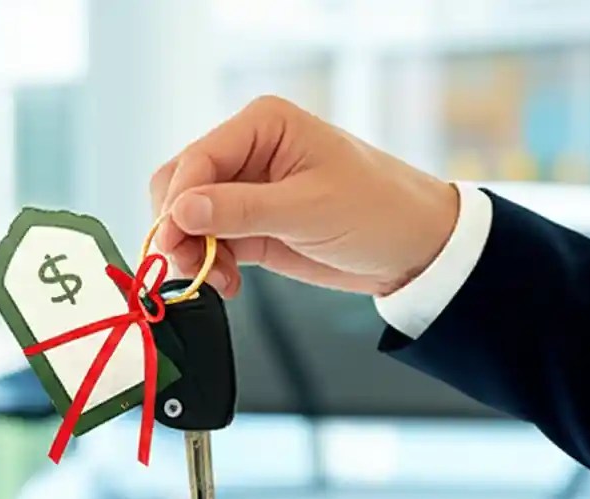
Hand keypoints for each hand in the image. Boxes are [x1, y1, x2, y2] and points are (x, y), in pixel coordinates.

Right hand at [150, 95, 459, 298]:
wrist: (416, 248)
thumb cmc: (379, 210)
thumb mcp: (308, 210)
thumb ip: (240, 210)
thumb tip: (180, 212)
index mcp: (263, 125)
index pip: (197, 159)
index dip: (178, 201)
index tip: (173, 241)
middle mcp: (247, 150)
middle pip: (180, 185)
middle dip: (178, 227)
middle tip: (190, 264)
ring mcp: (245, 188)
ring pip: (186, 217)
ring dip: (191, 251)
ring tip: (217, 278)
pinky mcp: (248, 223)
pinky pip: (205, 241)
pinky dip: (207, 264)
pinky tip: (228, 282)